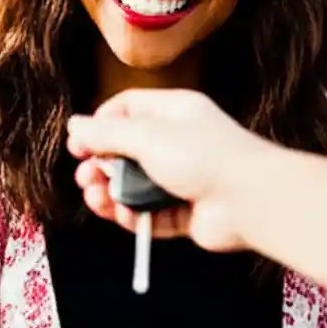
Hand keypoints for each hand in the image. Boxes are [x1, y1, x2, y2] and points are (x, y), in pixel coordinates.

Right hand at [67, 89, 272, 251]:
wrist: (251, 199)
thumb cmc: (206, 156)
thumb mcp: (146, 135)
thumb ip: (106, 133)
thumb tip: (75, 125)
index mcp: (174, 113)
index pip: (128, 110)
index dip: (100, 125)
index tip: (80, 145)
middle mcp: (179, 142)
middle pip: (127, 152)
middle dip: (101, 166)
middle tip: (85, 178)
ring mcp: (184, 178)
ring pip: (136, 186)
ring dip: (112, 194)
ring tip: (97, 200)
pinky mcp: (188, 211)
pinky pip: (152, 214)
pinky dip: (135, 217)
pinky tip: (124, 216)